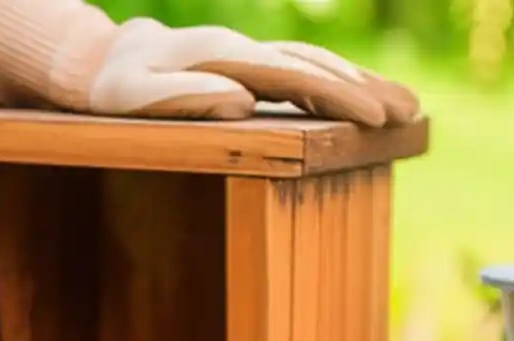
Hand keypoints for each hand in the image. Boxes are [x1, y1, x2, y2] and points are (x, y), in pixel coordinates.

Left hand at [0, 0, 418, 124]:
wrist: (102, 60)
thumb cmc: (114, 89)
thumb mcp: (131, 98)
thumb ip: (180, 97)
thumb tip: (238, 101)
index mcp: (221, 57)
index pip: (291, 75)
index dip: (334, 95)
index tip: (373, 117)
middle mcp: (243, 50)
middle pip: (315, 65)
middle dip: (364, 89)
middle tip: (410, 114)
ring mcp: (250, 55)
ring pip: (315, 64)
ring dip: (360, 84)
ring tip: (407, 107)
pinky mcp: (251, 68)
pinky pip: (303, 71)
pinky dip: (338, 83)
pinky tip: (366, 99)